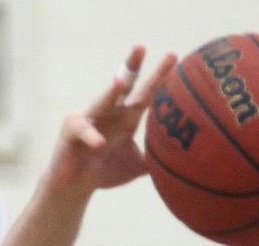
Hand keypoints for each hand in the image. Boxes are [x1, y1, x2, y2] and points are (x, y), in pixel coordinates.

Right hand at [44, 45, 177, 193]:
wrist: (76, 185)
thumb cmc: (105, 171)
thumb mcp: (136, 166)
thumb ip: (157, 159)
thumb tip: (187, 160)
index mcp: (127, 117)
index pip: (146, 93)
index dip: (159, 77)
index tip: (174, 57)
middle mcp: (110, 112)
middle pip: (124, 86)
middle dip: (133, 66)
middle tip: (142, 46)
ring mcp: (89, 118)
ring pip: (101, 101)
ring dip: (110, 91)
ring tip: (120, 81)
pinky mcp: (71, 130)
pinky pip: (82, 129)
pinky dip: (91, 136)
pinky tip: (100, 144)